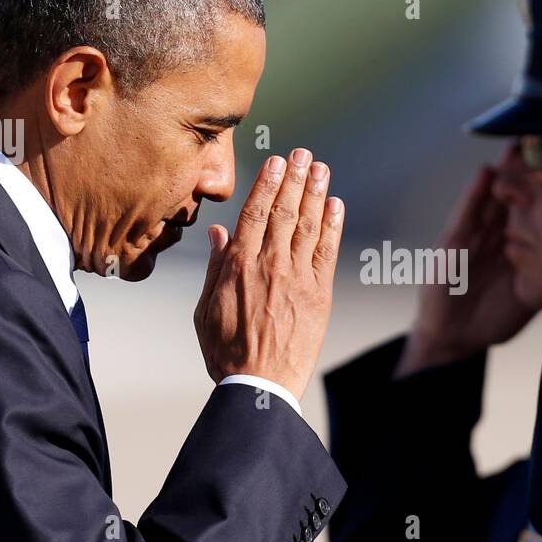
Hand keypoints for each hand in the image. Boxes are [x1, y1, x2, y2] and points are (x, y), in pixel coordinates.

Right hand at [194, 150, 343, 400]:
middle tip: (303, 155)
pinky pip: (327, 253)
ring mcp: (297, 279)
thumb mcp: (205, 309)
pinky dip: (332, 226)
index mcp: (238, 266)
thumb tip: (218, 233)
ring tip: (320, 169)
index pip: (255, 214)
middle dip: (294, 179)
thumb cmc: (226, 352)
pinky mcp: (319, 295)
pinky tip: (335, 205)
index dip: (267, 185)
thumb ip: (215, 268)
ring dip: (316, 194)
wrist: (259, 386)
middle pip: (284, 212)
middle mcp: (269, 265)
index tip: (276, 162)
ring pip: (308, 226)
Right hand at [395, 165, 535, 376]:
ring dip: (505, 169)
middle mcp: (496, 232)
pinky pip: (466, 216)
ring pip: (492, 196)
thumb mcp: (532, 292)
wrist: (456, 338)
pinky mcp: (453, 244)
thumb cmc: (496, 315)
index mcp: (517, 241)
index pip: (537, 206)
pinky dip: (474, 194)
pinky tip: (487, 174)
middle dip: (531, 166)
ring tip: (519, 142)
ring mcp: (474, 235)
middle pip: (516, 192)